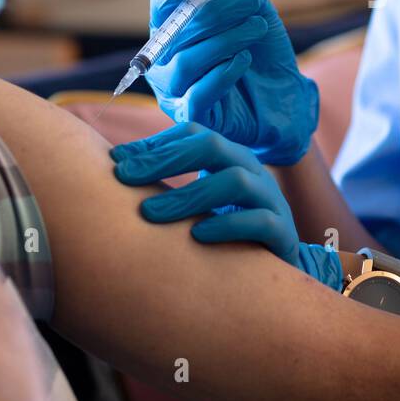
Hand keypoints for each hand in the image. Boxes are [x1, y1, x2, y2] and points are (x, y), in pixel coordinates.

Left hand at [110, 122, 342, 290]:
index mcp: (231, 157)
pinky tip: (197, 235)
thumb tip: (118, 164)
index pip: (194, 134)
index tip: (117, 160)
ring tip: (150, 214)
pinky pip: (259, 221)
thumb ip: (171, 181)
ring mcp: (270, 199)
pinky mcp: (281, 232)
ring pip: (235, 181)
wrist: (278, 266)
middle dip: (165, 159)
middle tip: (125, 178)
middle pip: (212, 146)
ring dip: (189, 195)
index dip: (156, 143)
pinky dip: (227, 225)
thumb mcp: (201, 200)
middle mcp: (251, 170)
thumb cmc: (228, 228)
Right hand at [144, 0, 317, 164]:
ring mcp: (175, 90)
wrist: (287, 96)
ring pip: (183, 62)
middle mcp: (165, 59)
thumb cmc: (264, 51)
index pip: (162, 4)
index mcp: (175, 29)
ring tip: (255, 30)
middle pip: (177, 31)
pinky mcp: (192, 116)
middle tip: (252, 3)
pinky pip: (197, 95)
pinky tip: (245, 60)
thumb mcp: (255, 12)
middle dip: (217, 12)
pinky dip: (222, 73)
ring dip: (223, 41)